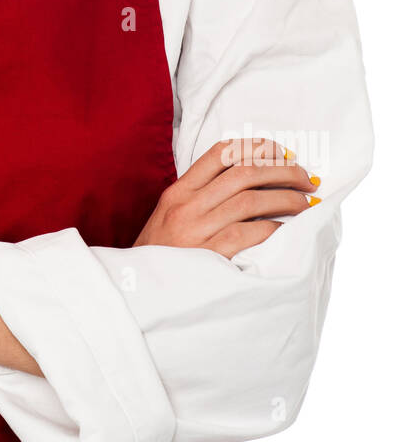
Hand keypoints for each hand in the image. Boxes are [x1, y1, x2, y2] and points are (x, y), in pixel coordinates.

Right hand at [133, 138, 319, 259]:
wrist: (137, 294)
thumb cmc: (161, 256)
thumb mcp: (169, 217)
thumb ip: (199, 198)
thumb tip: (250, 182)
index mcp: (178, 191)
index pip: (221, 153)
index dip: (257, 147)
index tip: (281, 152)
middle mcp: (187, 206)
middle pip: (244, 172)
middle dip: (283, 171)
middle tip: (306, 179)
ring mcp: (197, 230)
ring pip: (250, 200)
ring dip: (285, 198)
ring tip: (304, 204)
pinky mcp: (208, 256)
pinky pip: (249, 233)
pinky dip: (273, 227)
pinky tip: (287, 230)